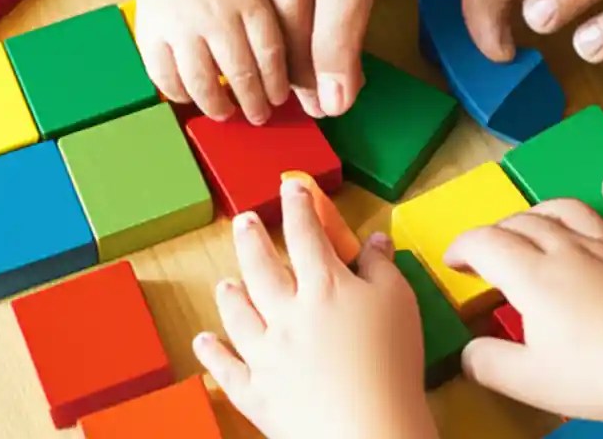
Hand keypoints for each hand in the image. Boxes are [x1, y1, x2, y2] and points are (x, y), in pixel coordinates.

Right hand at [133, 0, 288, 123]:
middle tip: (258, 116)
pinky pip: (166, 79)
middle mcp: (215, 16)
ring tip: (226, 112)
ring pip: (202, 83)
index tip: (279, 99)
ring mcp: (181, 28)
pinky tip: (193, 97)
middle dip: (253, 103)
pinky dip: (181, 95)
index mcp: (248, 1)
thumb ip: (268, 24)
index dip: (277, 84)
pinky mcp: (151, 37)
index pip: (270, 53)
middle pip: (240, 73)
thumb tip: (285, 74)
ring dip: (217, 107)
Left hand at [193, 180, 436, 438]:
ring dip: (230, 294)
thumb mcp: (400, 303)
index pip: (307, 235)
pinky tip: (203, 341)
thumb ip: (381, 267)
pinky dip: (213, 354)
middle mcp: (288, 314)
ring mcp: (267, 354)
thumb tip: (372, 240)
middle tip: (243, 221)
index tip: (291, 188)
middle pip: (263, 268)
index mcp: (325, 287)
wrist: (368, 431)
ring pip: (239, 314)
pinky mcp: (257, 393)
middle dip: (252, 239)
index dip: (299, 207)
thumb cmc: (391, 365)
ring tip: (225, 281)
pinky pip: (227, 369)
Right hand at [444, 175, 602, 427]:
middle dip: (497, 231)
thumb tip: (469, 353)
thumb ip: (488, 364)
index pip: (485, 243)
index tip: (454, 261)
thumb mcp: (530, 381)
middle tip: (487, 252)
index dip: (462, 247)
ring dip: (543, 210)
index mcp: (534, 276)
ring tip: (532, 219)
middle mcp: (569, 250)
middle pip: (523, 222)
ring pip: (569, 210)